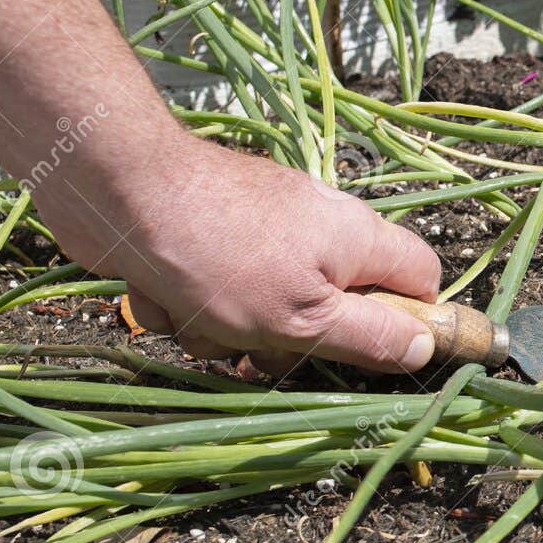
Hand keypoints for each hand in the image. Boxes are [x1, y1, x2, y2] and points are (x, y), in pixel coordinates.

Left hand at [31, 130, 441, 376]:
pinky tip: (165, 293)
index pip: (423, 276)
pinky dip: (190, 303)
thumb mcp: (304, 318)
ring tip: (200, 316)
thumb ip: (370, 336)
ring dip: (228, 330)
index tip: (374, 351)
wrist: (117, 189)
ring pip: (267, 306)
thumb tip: (426, 347)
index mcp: (358, 240)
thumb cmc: (220, 258)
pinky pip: (216, 290)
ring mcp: (263, 229)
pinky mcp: (211, 235)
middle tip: (263, 352)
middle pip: (337, 304)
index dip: (411, 318)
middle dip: (294, 340)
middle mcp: (320, 226)